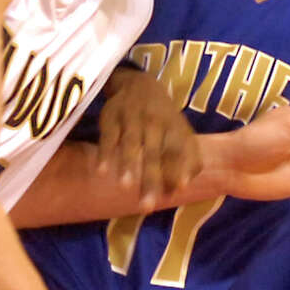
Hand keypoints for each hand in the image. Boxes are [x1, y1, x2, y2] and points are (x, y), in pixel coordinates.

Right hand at [98, 67, 199, 207]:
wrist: (141, 84)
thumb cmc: (164, 119)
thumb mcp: (180, 133)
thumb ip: (186, 160)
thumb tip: (180, 188)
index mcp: (175, 128)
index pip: (179, 150)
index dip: (180, 167)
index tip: (180, 187)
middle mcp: (155, 123)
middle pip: (153, 153)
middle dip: (150, 178)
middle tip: (147, 206)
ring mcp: (132, 118)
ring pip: (131, 143)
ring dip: (128, 163)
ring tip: (126, 186)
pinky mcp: (111, 116)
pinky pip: (108, 136)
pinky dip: (105, 153)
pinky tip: (102, 171)